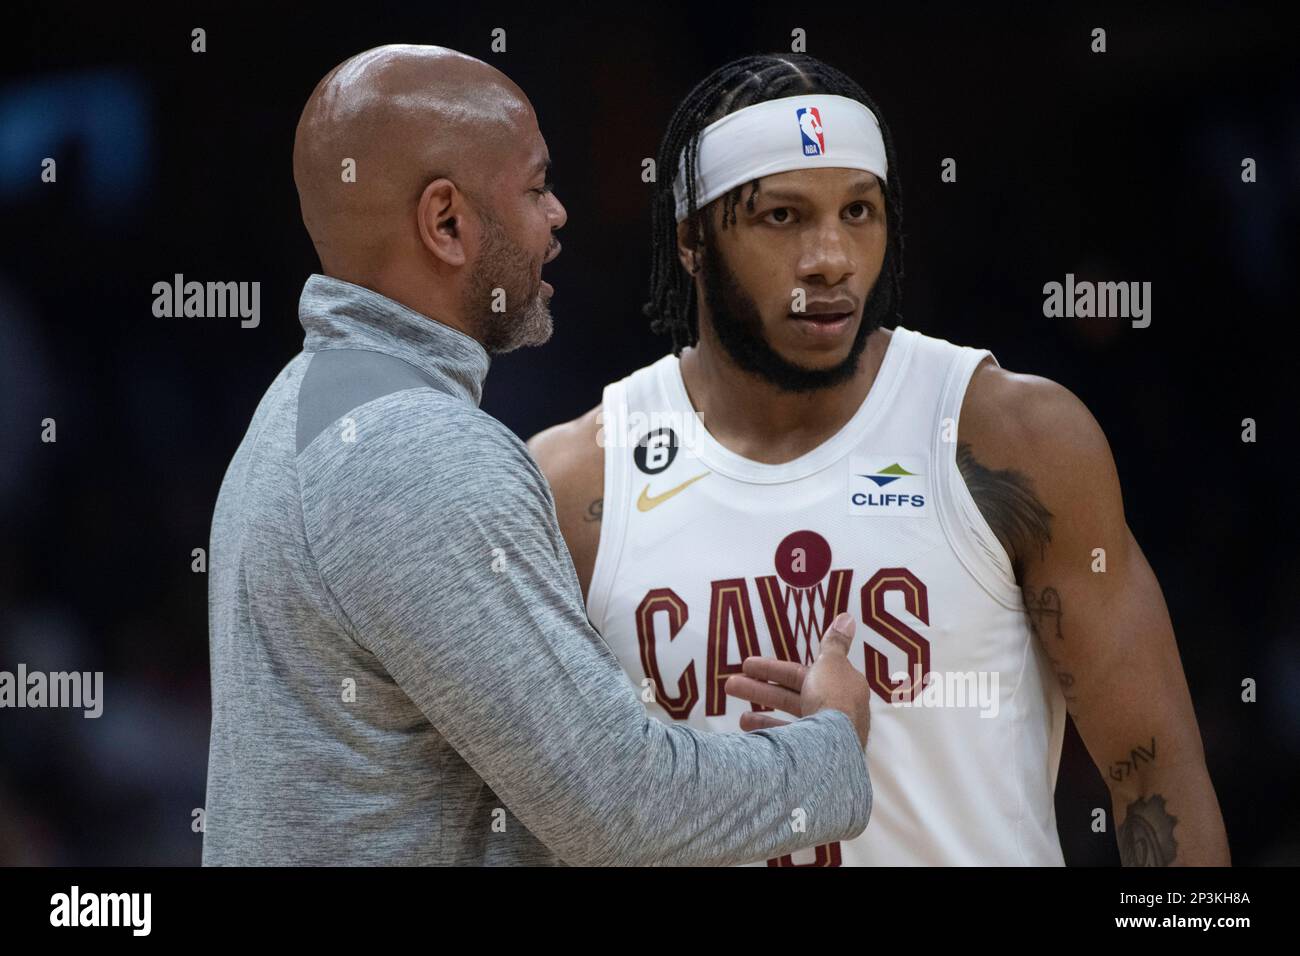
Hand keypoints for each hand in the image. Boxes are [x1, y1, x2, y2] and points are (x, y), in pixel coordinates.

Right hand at [723, 613, 870, 748]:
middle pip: (793, 696)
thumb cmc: (832, 700)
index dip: (774, 669)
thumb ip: (834, 643)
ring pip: (789, 720)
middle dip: (759, 689)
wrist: (834, 749)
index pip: (803, 674)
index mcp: (840, 687)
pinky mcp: (815, 756)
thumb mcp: (831, 664)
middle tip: (729, 684)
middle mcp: (836, 712)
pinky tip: (749, 732)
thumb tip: (847, 617)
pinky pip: (790, 741)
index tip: (747, 665)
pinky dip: (770, 734)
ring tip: (738, 718)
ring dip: (761, 712)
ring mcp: (825, 736)